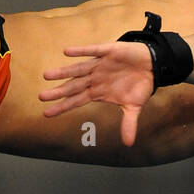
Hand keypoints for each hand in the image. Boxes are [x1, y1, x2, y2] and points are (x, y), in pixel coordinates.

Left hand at [40, 42, 155, 146]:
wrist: (152, 64)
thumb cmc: (140, 85)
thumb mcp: (134, 106)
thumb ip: (128, 123)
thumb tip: (128, 143)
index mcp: (98, 92)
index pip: (76, 101)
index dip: (62, 107)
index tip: (47, 114)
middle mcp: (94, 78)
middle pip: (73, 86)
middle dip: (59, 92)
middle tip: (42, 97)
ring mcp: (99, 65)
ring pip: (78, 69)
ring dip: (64, 72)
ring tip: (47, 75)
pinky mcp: (108, 51)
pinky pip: (92, 50)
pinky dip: (81, 51)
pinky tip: (67, 52)